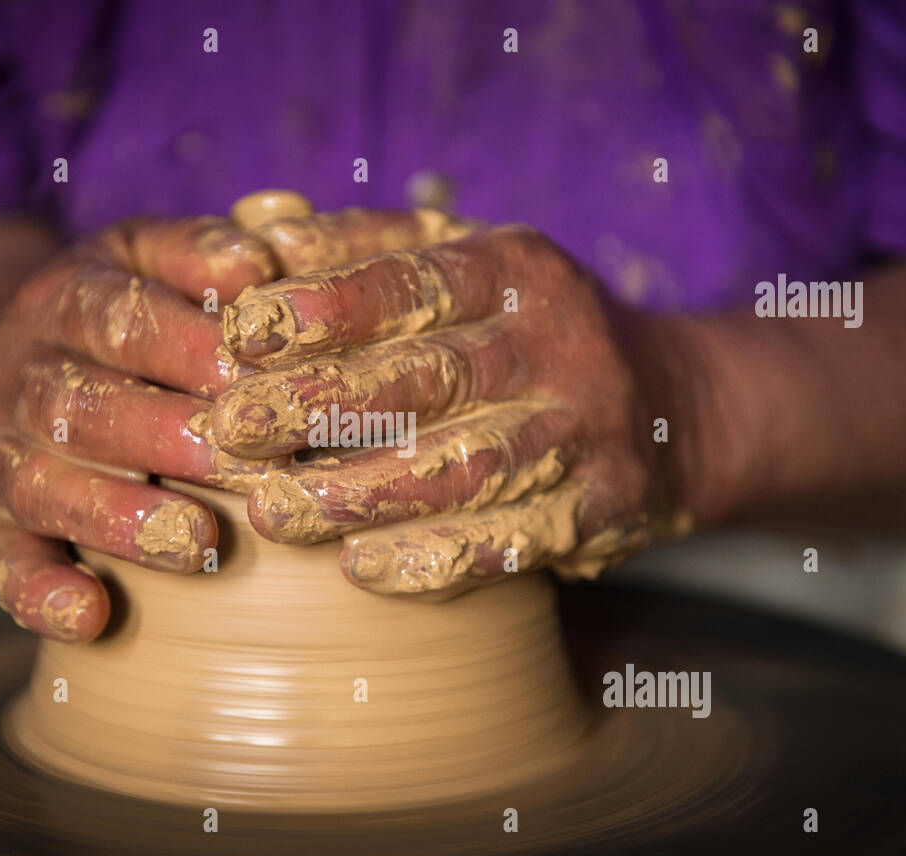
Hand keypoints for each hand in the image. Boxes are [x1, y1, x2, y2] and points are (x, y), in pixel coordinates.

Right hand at [0, 194, 477, 638]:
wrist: (11, 353)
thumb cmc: (118, 309)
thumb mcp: (144, 254)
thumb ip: (196, 250)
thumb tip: (256, 261)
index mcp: (65, 302)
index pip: (121, 320)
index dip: (188, 348)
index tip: (258, 378)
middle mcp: (21, 378)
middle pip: (82, 407)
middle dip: (165, 439)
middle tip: (247, 467)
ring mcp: (2, 455)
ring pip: (45, 487)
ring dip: (118, 518)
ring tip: (194, 544)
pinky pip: (4, 563)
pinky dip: (40, 594)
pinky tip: (90, 618)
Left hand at [212, 223, 692, 595]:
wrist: (672, 408)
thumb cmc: (527, 328)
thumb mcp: (468, 259)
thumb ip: (369, 247)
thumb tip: (266, 236)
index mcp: (514, 268)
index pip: (413, 281)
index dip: (327, 307)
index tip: (242, 333)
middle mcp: (557, 343)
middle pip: (433, 375)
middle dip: (325, 403)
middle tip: (234, 430)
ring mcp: (586, 430)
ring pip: (468, 467)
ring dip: (366, 493)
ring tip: (275, 511)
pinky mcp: (601, 508)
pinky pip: (514, 541)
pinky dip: (437, 559)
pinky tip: (361, 568)